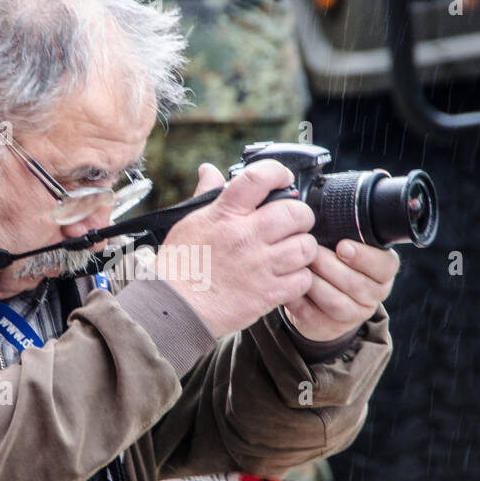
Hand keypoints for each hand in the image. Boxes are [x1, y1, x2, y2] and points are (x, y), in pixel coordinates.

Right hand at [161, 161, 315, 338]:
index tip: (283, 179)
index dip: (279, 173)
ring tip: (290, 253)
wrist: (174, 308)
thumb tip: (210, 171)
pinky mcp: (267, 294)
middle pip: (296, 212)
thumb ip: (207, 195)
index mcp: (225, 215)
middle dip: (300, 216)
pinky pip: (302, 279)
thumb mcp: (190, 222)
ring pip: (305, 247)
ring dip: (302, 249)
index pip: (260, 177)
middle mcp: (245, 236)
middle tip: (293, 224)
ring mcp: (259, 266)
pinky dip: (299, 278)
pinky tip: (286, 277)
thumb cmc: (179, 267)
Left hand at [283, 239, 398, 342]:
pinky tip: (290, 286)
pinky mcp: (329, 328)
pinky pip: (314, 317)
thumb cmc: (333, 260)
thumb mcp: (344, 244)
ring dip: (316, 284)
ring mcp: (353, 315)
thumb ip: (342, 233)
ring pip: (336, 303)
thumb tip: (323, 215)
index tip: (342, 246)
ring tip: (301, 267)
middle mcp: (374, 294)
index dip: (364, 257)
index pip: (385, 266)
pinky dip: (299, 300)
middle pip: (356, 284)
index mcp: (383, 271)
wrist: (321, 296)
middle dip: (330, 266)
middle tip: (311, 252)